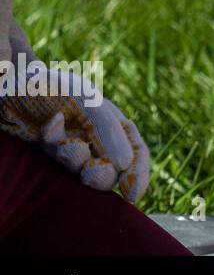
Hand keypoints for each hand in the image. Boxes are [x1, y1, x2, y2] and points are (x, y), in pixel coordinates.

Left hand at [0, 49, 149, 203]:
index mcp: (114, 123)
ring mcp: (71, 144)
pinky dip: (54, 142)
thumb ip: (108, 131)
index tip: (131, 194)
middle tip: (89, 176)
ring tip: (63, 147)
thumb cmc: (57, 85)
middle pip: (110, 169)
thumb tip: (125, 165)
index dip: (138, 174)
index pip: (136, 152)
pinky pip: (54, 160)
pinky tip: (50, 125)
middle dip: (101, 175)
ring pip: (81, 168)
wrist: (14, 80)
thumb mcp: (89, 103)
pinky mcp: (47, 151)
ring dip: (74, 159)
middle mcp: (96, 136)